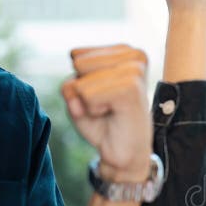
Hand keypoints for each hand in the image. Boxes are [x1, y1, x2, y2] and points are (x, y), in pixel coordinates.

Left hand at [62, 44, 151, 182]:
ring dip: (89, 102)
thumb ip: (70, 82)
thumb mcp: (78, 96)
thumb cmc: (103, 123)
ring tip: (109, 111)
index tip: (101, 97)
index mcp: (125, 52)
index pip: (77, 54)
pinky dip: (93, 110)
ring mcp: (134, 71)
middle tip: (104, 106)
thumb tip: (76, 86)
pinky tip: (112, 114)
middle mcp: (133, 56)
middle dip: (83, 91)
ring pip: (82, 81)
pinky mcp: (131, 87)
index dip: (80, 81)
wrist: (123, 153)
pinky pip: (88, 94)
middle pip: (78, 64)